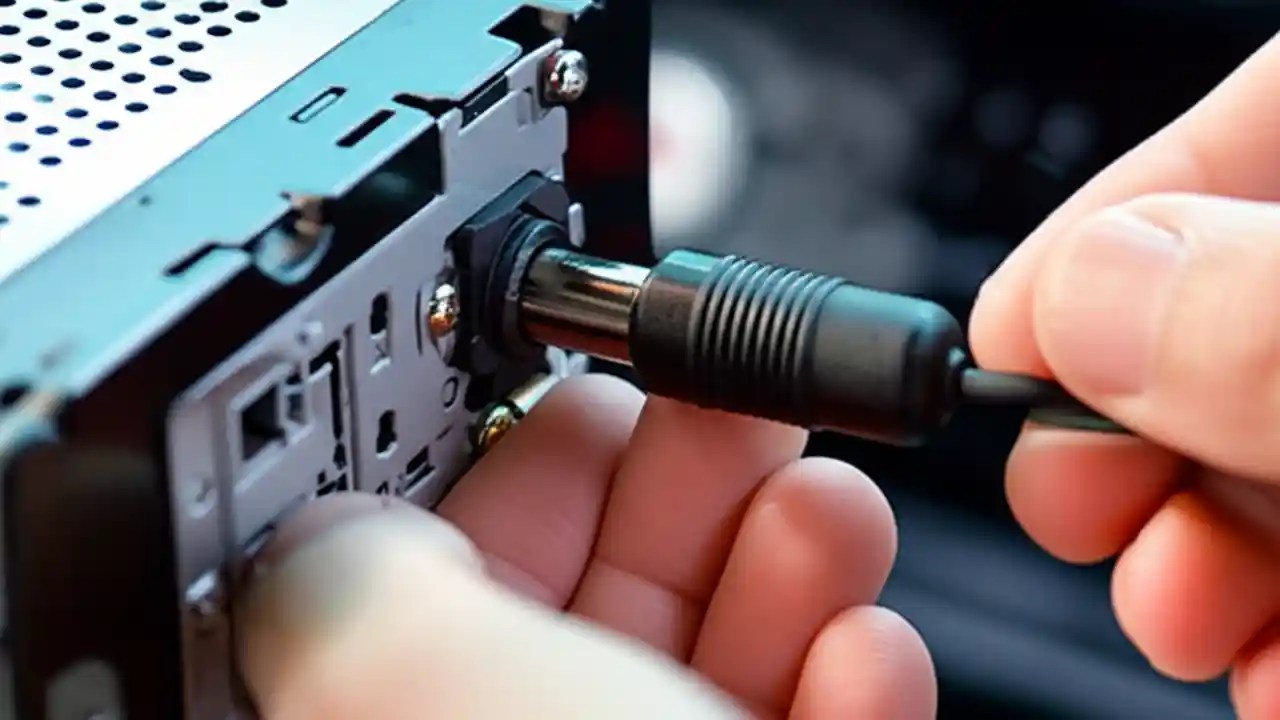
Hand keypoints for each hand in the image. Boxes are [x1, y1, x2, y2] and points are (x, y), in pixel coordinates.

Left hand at [235, 375, 935, 718]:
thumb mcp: (434, 692)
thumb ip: (359, 582)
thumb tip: (328, 527)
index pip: (444, 579)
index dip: (523, 462)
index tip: (601, 383)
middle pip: (604, 591)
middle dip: (690, 477)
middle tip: (746, 401)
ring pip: (716, 648)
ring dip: (789, 559)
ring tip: (827, 512)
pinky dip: (854, 678)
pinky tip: (864, 652)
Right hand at [970, 36, 1279, 717]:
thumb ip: (1277, 312)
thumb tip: (1094, 298)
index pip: (1237, 138)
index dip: (1107, 236)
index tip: (1016, 346)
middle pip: (1217, 310)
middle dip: (1125, 429)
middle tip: (1088, 506)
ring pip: (1250, 444)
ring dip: (1184, 552)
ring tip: (1180, 618)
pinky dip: (1271, 625)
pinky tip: (1262, 669)